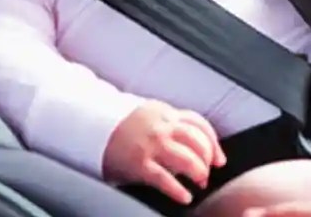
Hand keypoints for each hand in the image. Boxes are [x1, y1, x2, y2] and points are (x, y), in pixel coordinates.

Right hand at [102, 100, 225, 204]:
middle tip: (207, 173)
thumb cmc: (124, 127)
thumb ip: (171, 123)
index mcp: (165, 113)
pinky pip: (164, 179)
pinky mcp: (139, 164)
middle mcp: (161, 127)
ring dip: (198, 172)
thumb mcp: (150, 115)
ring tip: (199, 183)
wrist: (91, 128)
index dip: (213, 143)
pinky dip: (178, 190)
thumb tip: (198, 142)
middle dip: (207, 159)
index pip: (199, 124)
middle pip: (197, 141)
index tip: (219, 158)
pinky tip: (185, 196)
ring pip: (186, 158)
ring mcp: (150, 145)